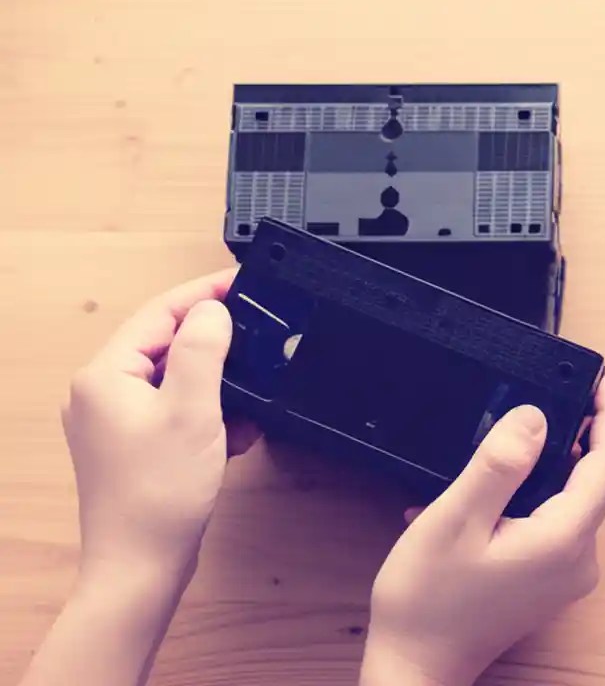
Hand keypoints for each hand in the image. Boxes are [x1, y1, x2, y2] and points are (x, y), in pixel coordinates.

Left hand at [62, 268, 259, 578]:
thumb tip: (212, 309)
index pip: (159, 314)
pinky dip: (207, 413)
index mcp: (105, 376)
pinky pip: (174, 411)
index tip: (243, 281)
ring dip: (217, 385)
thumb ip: (204, 351)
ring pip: (174, 379)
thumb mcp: (192, 411)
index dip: (204, 294)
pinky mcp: (131, 447)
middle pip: (166, 345)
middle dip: (216, 345)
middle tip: (259, 338)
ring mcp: (113, 422)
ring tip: (250, 399)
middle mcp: (100, 393)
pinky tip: (235, 433)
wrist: (140, 568)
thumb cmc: (158, 496)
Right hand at [360, 376, 604, 685]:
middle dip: (575, 434)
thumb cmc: (428, 604)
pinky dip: (530, 496)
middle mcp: (579, 559)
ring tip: (498, 447)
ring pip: (573, 498)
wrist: (416, 667)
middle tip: (540, 399)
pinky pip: (555, 521)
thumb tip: (535, 417)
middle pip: (596, 479)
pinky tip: (485, 495)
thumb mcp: (454, 519)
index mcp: (564, 539)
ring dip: (544, 467)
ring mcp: (567, 573)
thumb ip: (500, 464)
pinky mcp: (550, 578)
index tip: (597, 381)